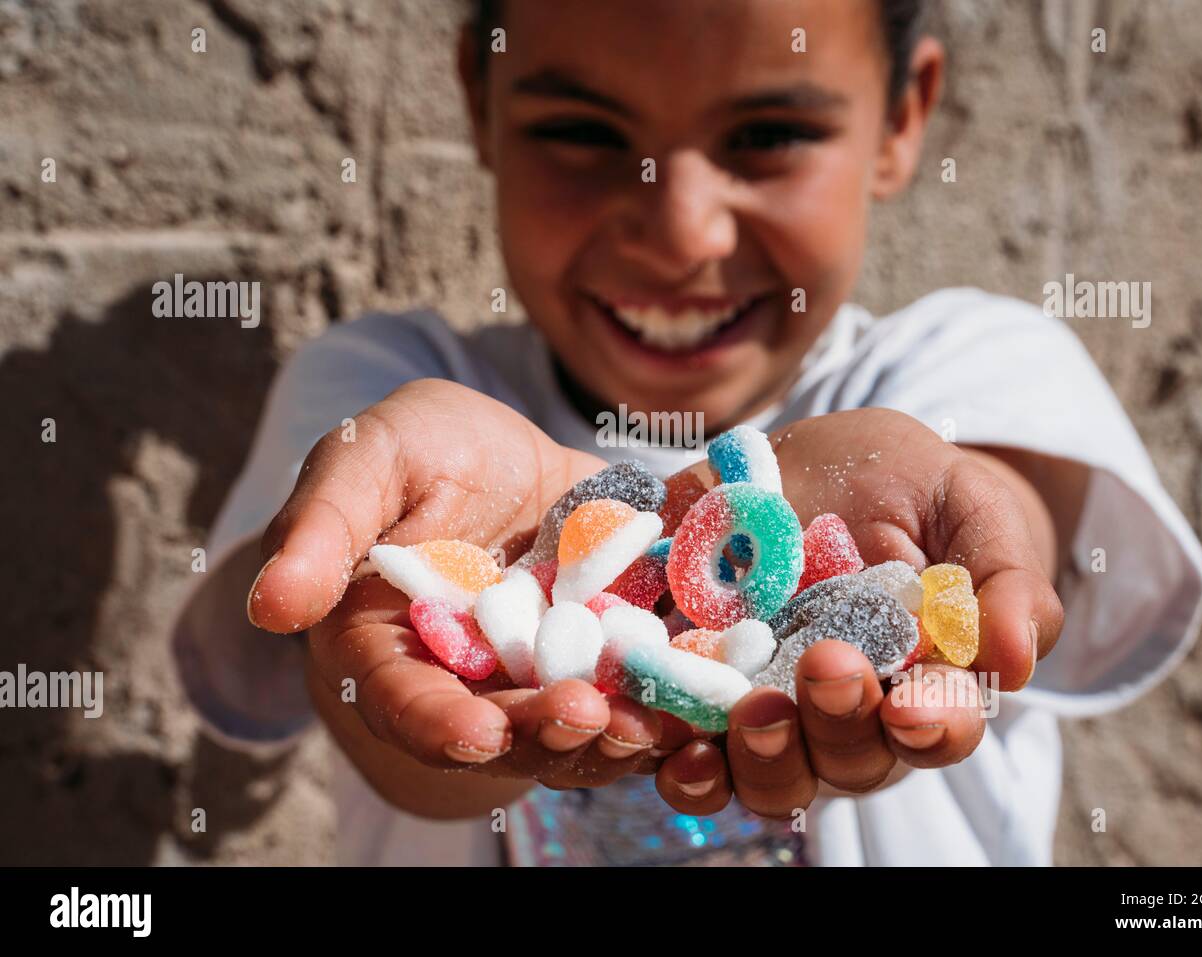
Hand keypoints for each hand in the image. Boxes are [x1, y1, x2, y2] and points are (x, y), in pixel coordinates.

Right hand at [248, 379, 670, 811]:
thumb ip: (324, 524)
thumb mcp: (373, 457)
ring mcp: (543, 678)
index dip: (435, 721)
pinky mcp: (609, 659)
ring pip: (575, 727)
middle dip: (543, 732)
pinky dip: (674, 694)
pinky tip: (710, 686)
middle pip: (501, 728)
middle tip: (588, 718)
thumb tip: (270, 603)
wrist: (510, 455)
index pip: (402, 698)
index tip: (476, 730)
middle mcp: (467, 680)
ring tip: (659, 721)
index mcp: (389, 645)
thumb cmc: (423, 450)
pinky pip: (640, 690)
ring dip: (617, 733)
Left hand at [654, 408, 1064, 817]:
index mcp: (926, 678)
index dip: (933, 725)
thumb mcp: (961, 501)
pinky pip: (697, 763)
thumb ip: (1003, 575)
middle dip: (841, 725)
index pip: (942, 727)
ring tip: (749, 711)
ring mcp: (777, 717)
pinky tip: (674, 744)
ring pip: (778, 777)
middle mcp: (852, 715)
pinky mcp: (704, 703)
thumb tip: (1013, 660)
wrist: (804, 463)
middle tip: (824, 666)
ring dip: (764, 757)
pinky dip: (687, 767)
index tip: (909, 704)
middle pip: (856, 762)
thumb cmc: (900, 483)